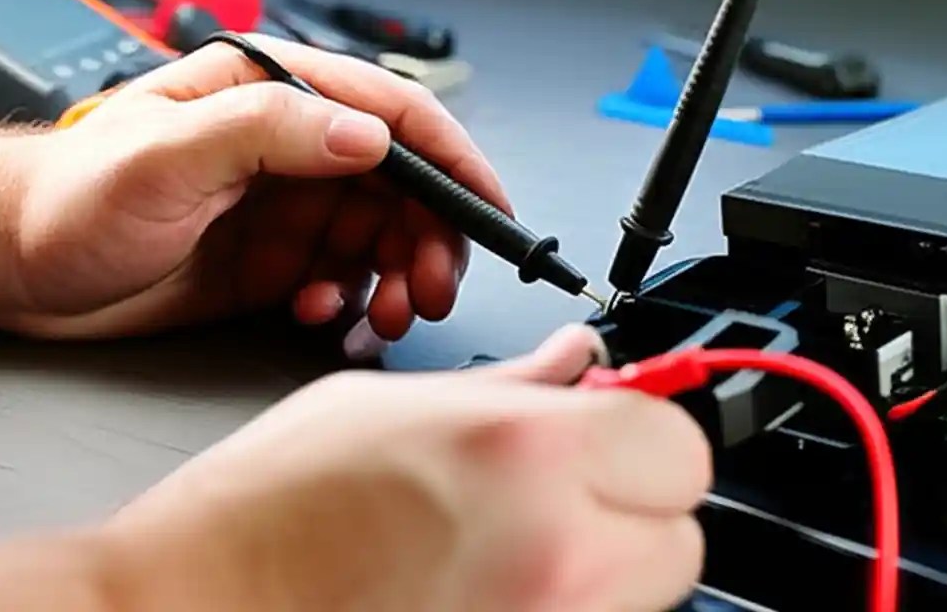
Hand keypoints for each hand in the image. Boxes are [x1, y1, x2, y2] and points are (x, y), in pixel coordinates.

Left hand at [5, 34, 509, 345]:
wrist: (19, 266)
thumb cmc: (71, 197)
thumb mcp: (165, 155)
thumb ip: (267, 132)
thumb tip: (365, 135)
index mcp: (273, 95)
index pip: (392, 114)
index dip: (454, 161)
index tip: (489, 211)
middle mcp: (292, 148)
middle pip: (404, 185)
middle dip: (431, 240)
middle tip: (428, 291)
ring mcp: (289, 205)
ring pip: (385, 238)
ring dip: (399, 278)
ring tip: (387, 313)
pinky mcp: (279, 258)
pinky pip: (348, 279)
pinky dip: (352, 305)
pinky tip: (319, 315)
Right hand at [101, 324, 711, 611]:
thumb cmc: (264, 515)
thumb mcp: (390, 404)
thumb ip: (512, 385)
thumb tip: (580, 360)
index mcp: (526, 457)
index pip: (682, 446)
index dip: (647, 435)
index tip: (617, 435)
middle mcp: (556, 558)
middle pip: (681, 535)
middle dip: (633, 509)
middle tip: (561, 495)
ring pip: (647, 596)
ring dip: (607, 566)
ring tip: (512, 546)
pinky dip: (566, 610)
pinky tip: (491, 589)